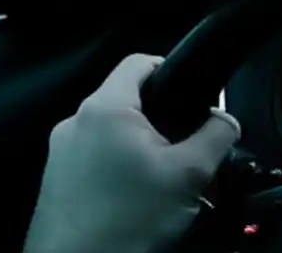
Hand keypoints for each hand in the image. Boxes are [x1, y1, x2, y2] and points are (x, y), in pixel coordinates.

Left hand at [23, 54, 240, 252]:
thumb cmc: (130, 218)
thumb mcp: (189, 174)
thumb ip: (216, 136)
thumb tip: (226, 121)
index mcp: (105, 108)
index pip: (139, 62)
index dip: (172, 68)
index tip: (196, 94)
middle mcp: (75, 123)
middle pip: (128, 100)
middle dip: (163, 120)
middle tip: (190, 148)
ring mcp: (60, 153)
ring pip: (113, 133)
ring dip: (142, 148)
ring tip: (167, 180)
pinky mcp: (56, 182)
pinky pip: (96, 158)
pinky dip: (121, 169)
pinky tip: (140, 199)